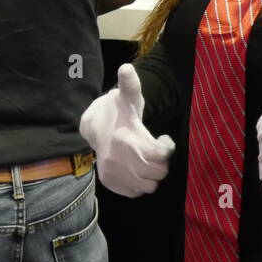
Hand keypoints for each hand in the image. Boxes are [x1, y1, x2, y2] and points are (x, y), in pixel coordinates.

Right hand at [79, 64, 173, 196]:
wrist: (94, 125)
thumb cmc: (118, 111)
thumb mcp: (127, 97)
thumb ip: (130, 85)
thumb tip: (126, 68)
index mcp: (127, 139)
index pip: (161, 155)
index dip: (167, 147)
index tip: (163, 139)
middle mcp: (120, 160)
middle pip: (158, 173)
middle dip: (161, 162)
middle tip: (157, 151)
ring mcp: (114, 174)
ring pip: (149, 186)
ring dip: (152, 175)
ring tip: (148, 160)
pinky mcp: (111, 183)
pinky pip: (136, 192)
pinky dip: (140, 184)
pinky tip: (138, 168)